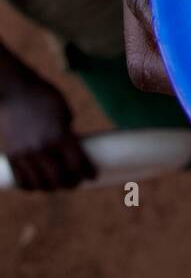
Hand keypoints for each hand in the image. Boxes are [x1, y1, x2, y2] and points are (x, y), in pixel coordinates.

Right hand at [0, 74, 94, 190]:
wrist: (13, 90)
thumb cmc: (43, 96)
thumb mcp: (63, 110)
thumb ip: (68, 131)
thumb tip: (73, 147)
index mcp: (59, 135)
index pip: (77, 164)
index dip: (87, 173)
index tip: (93, 176)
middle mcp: (42, 148)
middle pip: (58, 179)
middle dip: (70, 184)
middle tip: (74, 181)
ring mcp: (25, 154)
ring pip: (40, 184)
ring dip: (50, 187)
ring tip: (56, 183)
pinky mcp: (11, 156)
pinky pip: (22, 181)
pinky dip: (31, 186)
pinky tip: (38, 183)